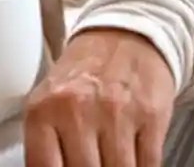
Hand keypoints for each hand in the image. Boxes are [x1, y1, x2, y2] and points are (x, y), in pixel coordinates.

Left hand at [23, 28, 174, 166]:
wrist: (123, 39)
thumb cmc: (82, 76)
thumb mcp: (47, 104)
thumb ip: (45, 143)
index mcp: (43, 110)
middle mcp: (76, 110)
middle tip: (90, 163)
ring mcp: (115, 113)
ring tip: (109, 161)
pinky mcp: (151, 116)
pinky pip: (148, 164)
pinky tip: (132, 160)